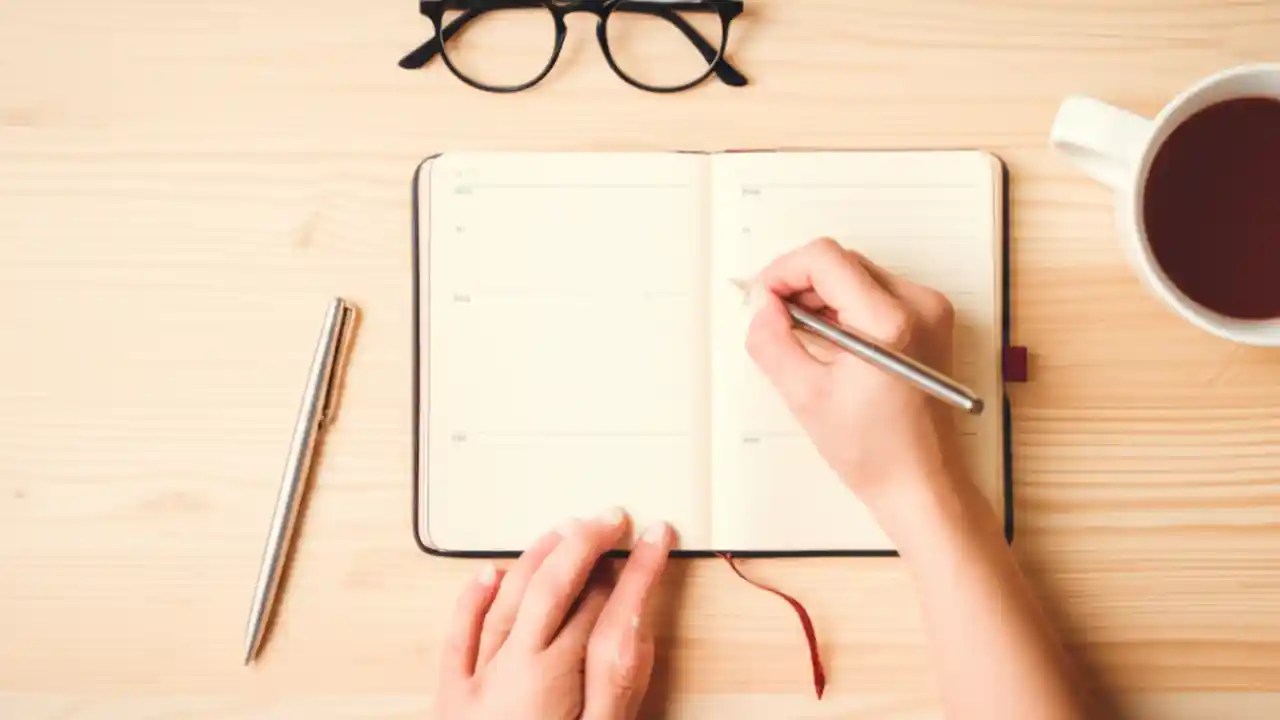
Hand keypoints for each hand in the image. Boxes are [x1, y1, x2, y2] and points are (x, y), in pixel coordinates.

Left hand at [432, 510, 672, 719]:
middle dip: (588, 542)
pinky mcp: (451, 699)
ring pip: (506, 597)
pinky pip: (457, 636)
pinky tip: (486, 574)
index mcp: (556, 679)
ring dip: (536, 556)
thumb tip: (630, 621)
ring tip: (563, 530)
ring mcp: (477, 681)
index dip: (637, 566)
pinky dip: (470, 601)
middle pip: (554, 583)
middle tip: (613, 519)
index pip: (606, 603)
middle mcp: (512, 669)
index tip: (656, 538)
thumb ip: (616, 680)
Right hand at [745, 238, 965, 517]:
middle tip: (772, 318)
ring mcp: (931, 312)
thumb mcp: (805, 395)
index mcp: (890, 322)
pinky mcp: (931, 322)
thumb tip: (761, 304)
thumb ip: (772, 340)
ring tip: (801, 337)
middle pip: (842, 263)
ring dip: (821, 296)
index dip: (783, 272)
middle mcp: (919, 306)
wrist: (922, 481)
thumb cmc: (875, 451)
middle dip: (799, 284)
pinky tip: (830, 342)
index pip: (825, 259)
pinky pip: (876, 293)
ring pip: (857, 275)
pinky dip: (845, 308)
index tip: (762, 297)